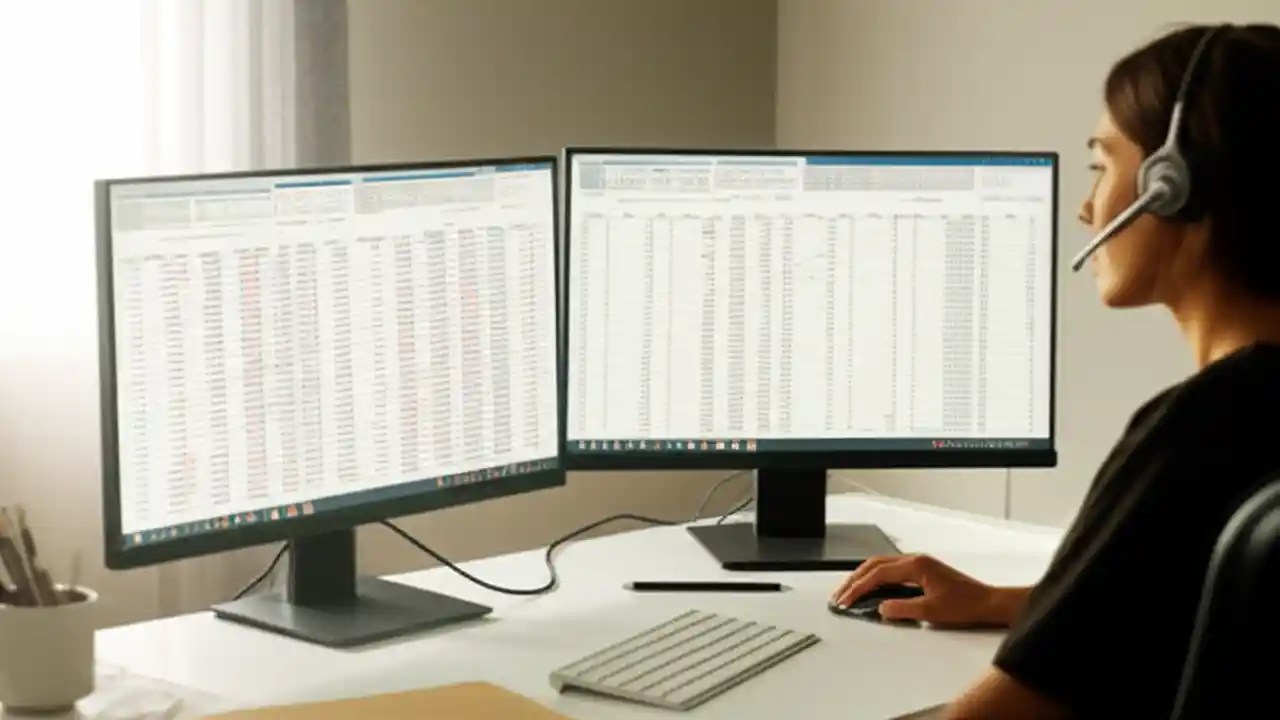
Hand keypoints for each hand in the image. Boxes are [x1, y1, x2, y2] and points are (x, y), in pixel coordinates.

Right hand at [829, 554, 1018, 627]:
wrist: (987, 603)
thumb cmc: (965, 605)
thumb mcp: (930, 611)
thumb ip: (902, 609)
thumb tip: (880, 608)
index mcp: (915, 565)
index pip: (877, 574)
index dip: (858, 588)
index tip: (846, 600)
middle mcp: (914, 560)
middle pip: (874, 564)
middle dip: (854, 580)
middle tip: (840, 595)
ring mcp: (918, 564)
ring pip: (881, 565)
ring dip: (863, 578)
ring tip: (849, 592)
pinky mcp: (921, 571)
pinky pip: (891, 571)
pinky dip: (875, 578)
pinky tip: (870, 589)